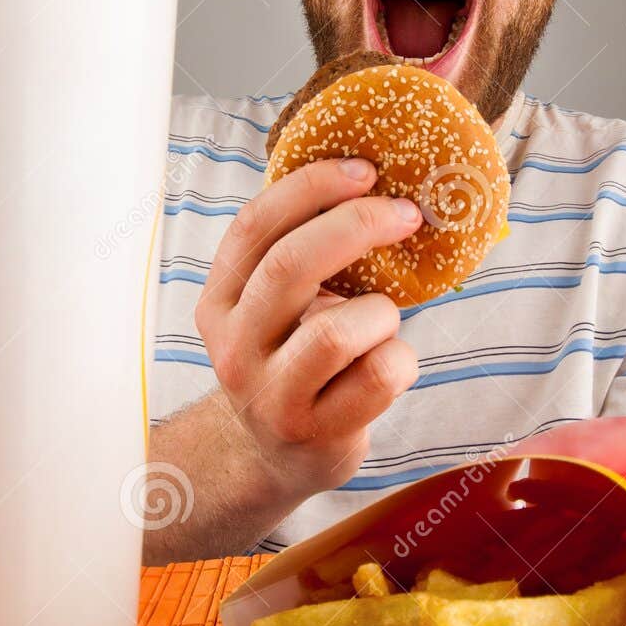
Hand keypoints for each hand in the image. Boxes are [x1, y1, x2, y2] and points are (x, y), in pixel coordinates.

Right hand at [194, 157, 421, 499]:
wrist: (277, 456)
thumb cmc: (292, 361)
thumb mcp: (274, 309)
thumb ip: (299, 256)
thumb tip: (373, 182)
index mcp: (220, 302)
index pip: (255, 228)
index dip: (311, 189)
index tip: (364, 169)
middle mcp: (234, 348)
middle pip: (289, 267)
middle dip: (357, 227)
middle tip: (405, 213)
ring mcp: (271, 395)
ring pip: (336, 332)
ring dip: (382, 311)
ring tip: (385, 319)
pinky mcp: (314, 432)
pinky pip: (377, 377)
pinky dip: (401, 358)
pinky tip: (391, 364)